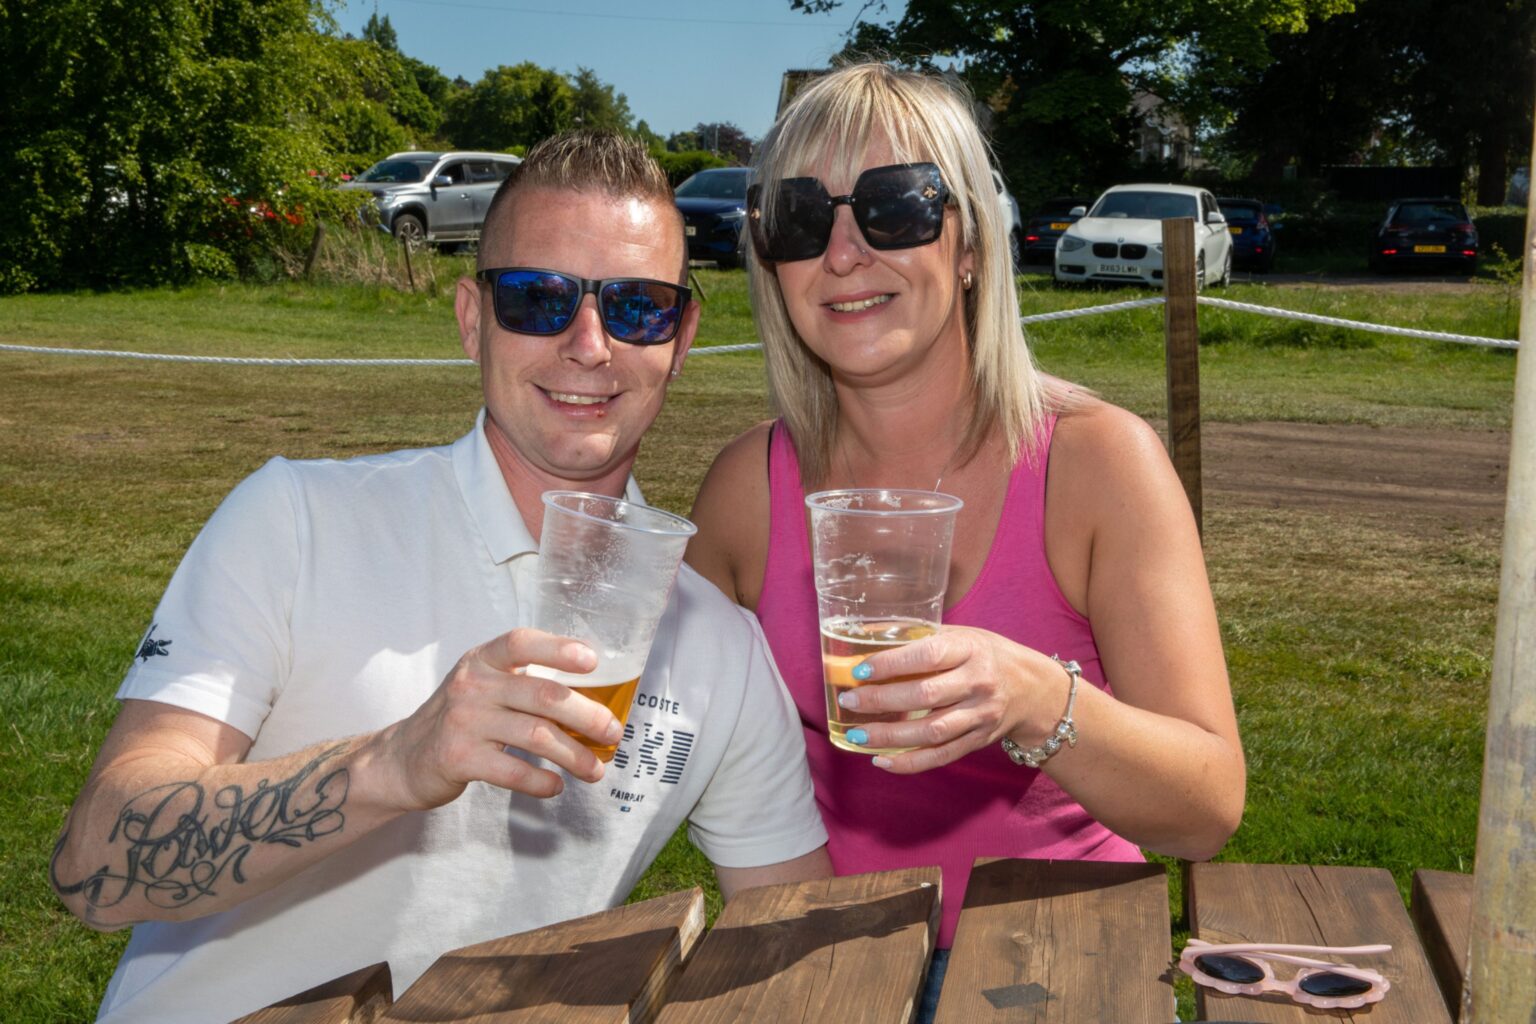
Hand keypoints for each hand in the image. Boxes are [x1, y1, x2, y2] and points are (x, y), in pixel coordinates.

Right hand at [366, 629, 622, 808]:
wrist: (402, 759)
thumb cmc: (460, 719)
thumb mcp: (484, 686)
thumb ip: (524, 684)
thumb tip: (593, 699)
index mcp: (483, 660)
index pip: (521, 643)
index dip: (557, 648)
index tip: (591, 660)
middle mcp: (472, 685)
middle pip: (542, 696)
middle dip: (586, 715)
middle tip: (613, 732)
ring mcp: (463, 722)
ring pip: (535, 736)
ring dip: (573, 755)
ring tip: (594, 770)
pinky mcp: (458, 758)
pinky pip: (513, 771)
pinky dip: (541, 781)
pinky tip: (556, 785)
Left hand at [834, 627, 1059, 771]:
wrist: (1033, 690)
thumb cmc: (986, 655)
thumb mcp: (961, 635)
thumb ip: (920, 636)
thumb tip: (865, 636)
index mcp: (971, 649)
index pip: (928, 655)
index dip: (892, 663)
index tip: (861, 670)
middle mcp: (978, 683)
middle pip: (925, 695)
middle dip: (882, 700)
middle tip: (850, 701)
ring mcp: (980, 716)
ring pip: (931, 731)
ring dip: (890, 736)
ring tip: (857, 735)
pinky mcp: (978, 741)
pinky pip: (941, 756)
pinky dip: (909, 763)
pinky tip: (880, 761)